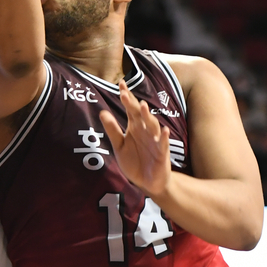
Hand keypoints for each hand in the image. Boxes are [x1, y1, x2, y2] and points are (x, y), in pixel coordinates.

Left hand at [100, 81, 171, 196]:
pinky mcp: (162, 153)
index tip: (120, 83)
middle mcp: (145, 131)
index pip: (130, 109)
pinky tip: (163, 130)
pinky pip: (163, 144)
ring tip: (143, 107)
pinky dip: (164, 137)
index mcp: (135, 127)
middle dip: (134, 104)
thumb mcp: (119, 146)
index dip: (126, 97)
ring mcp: (155, 141)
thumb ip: (112, 130)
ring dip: (149, 117)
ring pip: (152, 126)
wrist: (147, 182)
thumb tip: (102, 112)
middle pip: (140, 115)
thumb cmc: (134, 162)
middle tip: (125, 94)